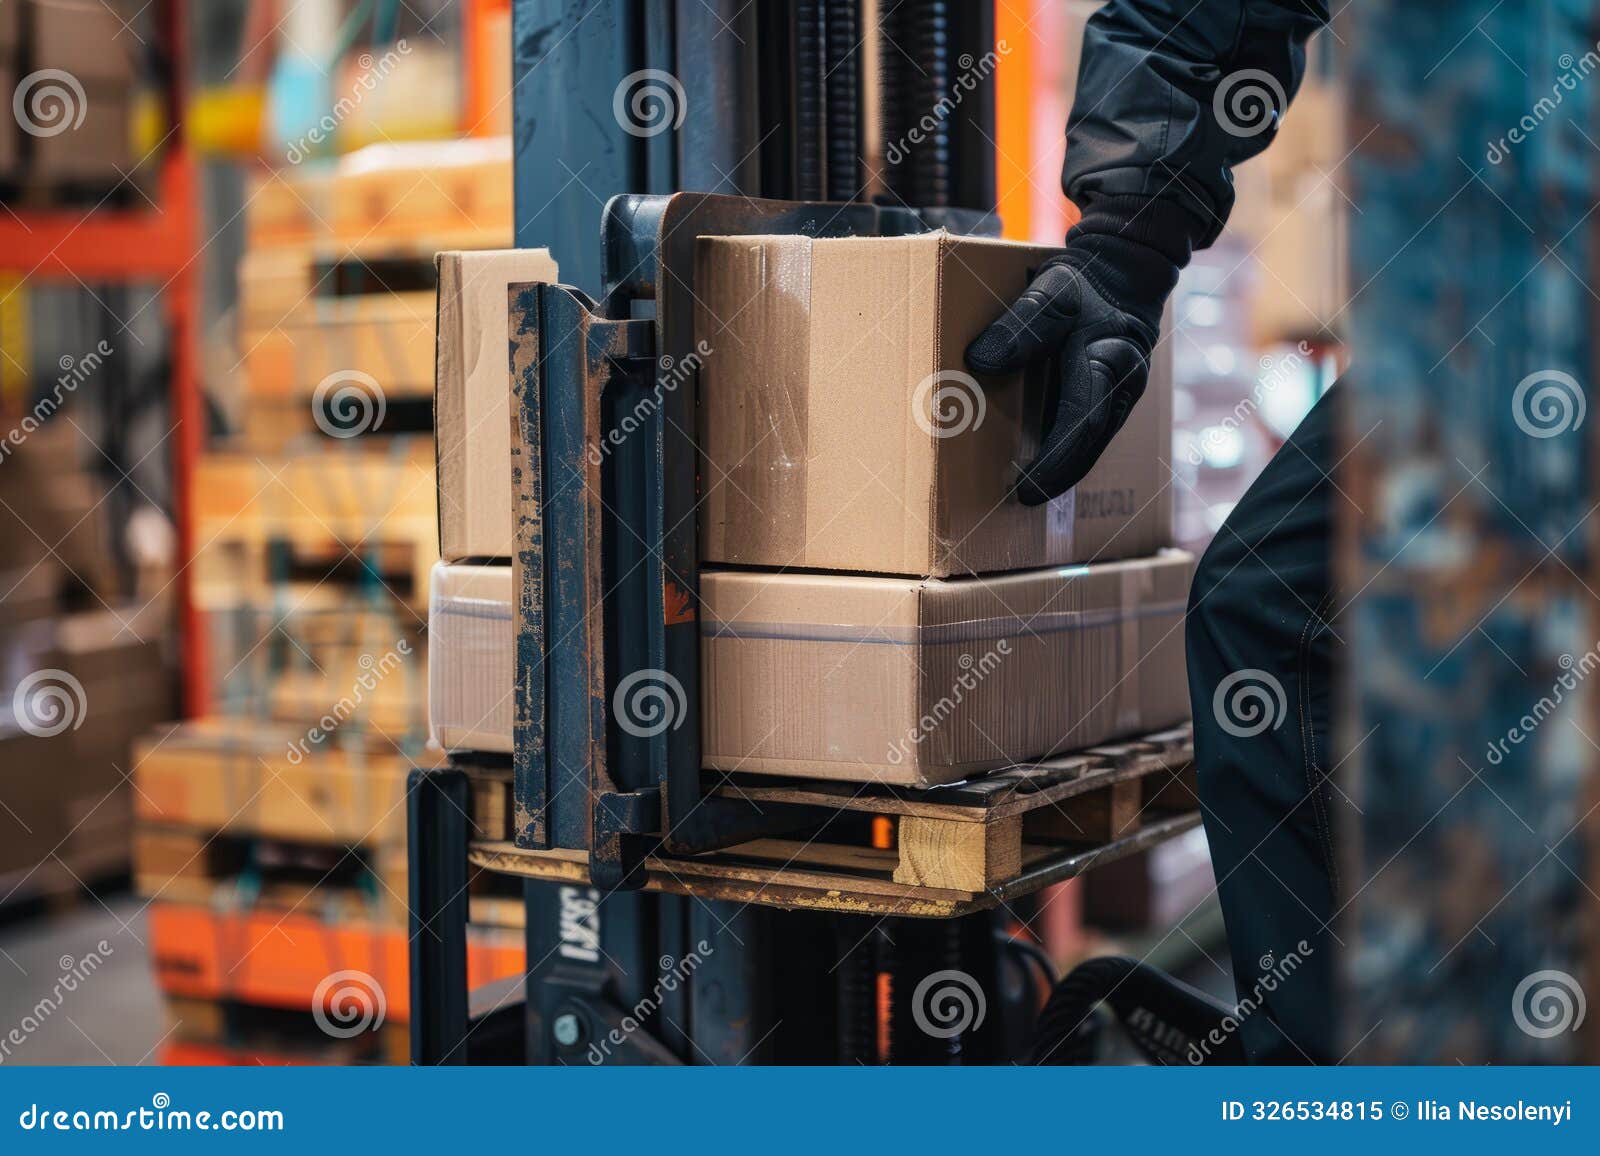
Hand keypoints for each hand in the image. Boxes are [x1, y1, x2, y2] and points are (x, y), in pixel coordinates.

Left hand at [967, 251, 1165, 506]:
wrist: (1125, 269)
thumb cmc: (1084, 280)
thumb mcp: (1050, 291)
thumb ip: (1020, 324)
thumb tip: (982, 361)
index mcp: (1111, 359)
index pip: (1082, 420)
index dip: (1054, 458)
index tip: (1025, 485)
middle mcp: (1124, 384)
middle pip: (1091, 443)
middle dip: (1058, 476)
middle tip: (1022, 501)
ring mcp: (1123, 393)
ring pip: (1095, 442)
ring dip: (1064, 470)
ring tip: (1028, 493)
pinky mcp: (1114, 396)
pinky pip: (1092, 430)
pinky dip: (1068, 451)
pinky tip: (1043, 467)